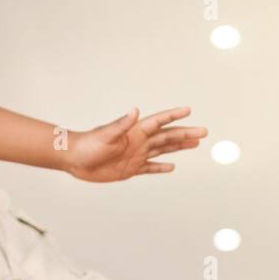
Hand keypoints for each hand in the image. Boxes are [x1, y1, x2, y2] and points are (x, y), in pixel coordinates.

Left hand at [67, 106, 206, 182]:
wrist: (75, 159)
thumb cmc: (88, 144)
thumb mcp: (107, 134)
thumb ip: (122, 124)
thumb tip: (135, 110)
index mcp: (135, 132)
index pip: (159, 122)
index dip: (174, 116)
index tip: (189, 110)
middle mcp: (138, 142)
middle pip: (167, 137)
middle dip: (185, 133)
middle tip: (203, 131)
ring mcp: (136, 155)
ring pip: (163, 150)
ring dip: (179, 147)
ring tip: (195, 143)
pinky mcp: (130, 169)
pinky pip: (150, 168)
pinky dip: (161, 167)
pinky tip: (172, 166)